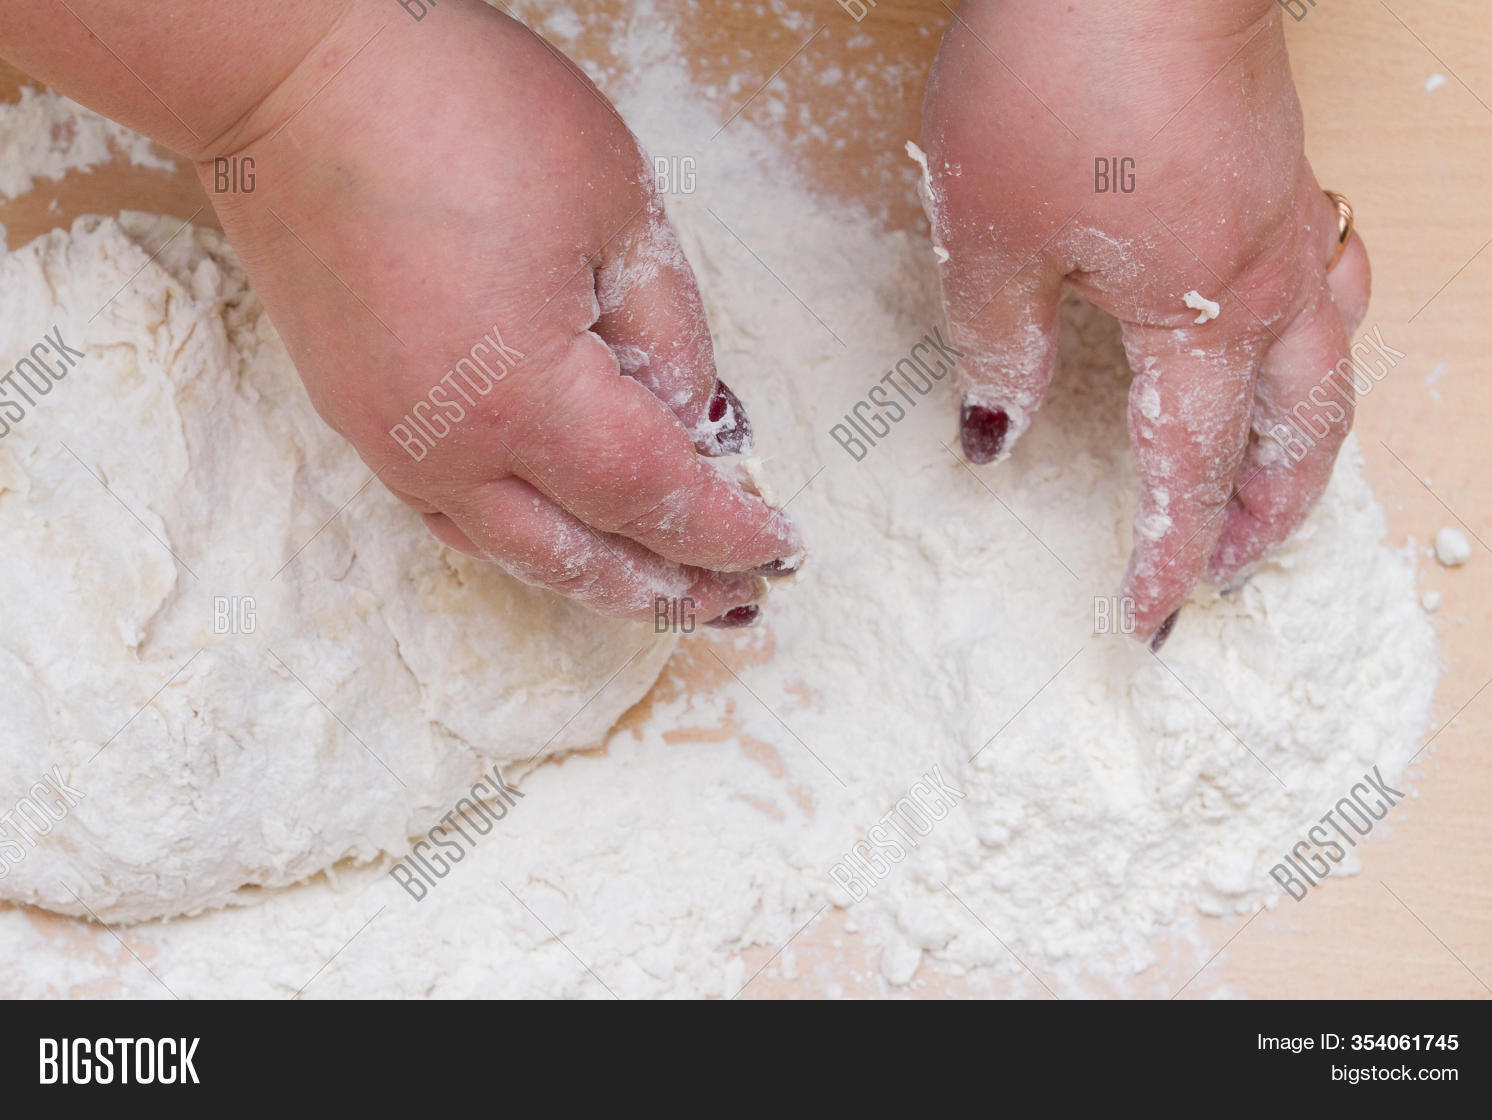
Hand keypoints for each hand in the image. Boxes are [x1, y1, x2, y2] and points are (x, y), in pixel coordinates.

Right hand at [202, 1, 798, 623]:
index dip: (727, 533)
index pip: (654, 500)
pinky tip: (563, 536)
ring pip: (514, 552)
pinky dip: (525, 542)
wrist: (287, 73)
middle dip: (671, 590)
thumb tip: (695, 422)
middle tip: (737, 606)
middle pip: (582, 559)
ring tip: (665, 590)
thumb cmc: (456, 110)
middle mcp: (448, 449)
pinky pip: (456, 516)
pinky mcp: (358, 418)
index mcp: (525, 396)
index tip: (780, 550)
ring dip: (598, 579)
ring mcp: (392, 442)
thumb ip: (672, 335)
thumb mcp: (618, 207)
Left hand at [921, 0, 1369, 645]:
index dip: (1169, 557)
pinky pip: (1325, 283)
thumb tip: (992, 429)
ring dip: (1308, 441)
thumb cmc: (1059, 75)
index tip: (1150, 621)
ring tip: (1273, 481)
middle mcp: (1265, 281)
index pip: (1188, 474)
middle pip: (1299, 436)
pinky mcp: (1278, 166)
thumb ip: (998, 343)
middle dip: (1267, 517)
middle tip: (1229, 569)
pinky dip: (1313, 342)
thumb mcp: (990, 234)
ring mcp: (1285, 220)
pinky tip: (1274, 337)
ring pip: (1334, 363)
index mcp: (1199, 317)